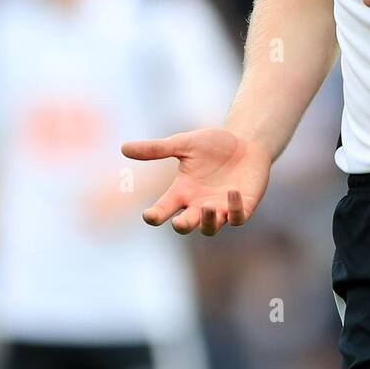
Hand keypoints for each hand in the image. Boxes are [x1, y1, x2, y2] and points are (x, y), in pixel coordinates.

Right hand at [120, 129, 272, 235]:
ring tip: (208, 206)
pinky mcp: (243, 206)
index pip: (163, 209)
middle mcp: (199, 204)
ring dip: (208, 221)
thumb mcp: (184, 144)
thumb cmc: (213, 145)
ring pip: (210, 227)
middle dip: (182, 226)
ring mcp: (221, 208)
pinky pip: (237, 217)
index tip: (149, 215)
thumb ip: (157, 149)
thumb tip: (123, 147)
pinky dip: (234, 208)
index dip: (155, 216)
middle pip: (186, 225)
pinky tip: (232, 191)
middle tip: (179, 222)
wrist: (246, 142)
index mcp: (182, 192)